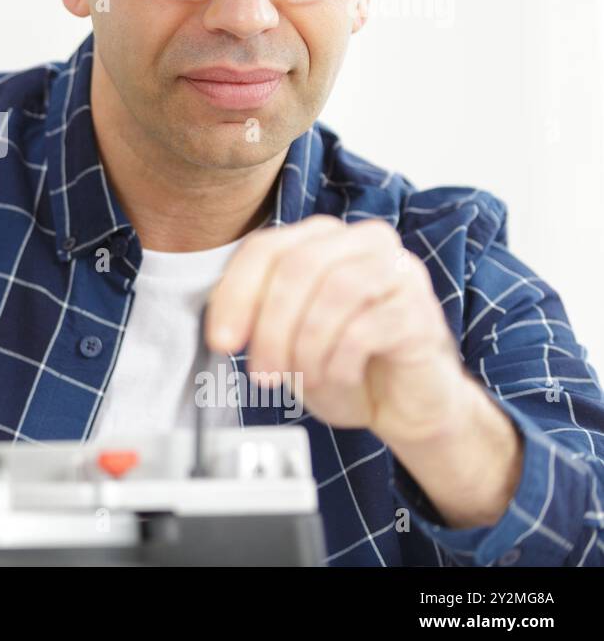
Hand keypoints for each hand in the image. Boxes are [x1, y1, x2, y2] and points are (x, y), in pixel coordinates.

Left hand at [204, 215, 467, 445]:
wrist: (405, 403)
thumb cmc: (344, 362)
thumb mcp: (287, 336)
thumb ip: (257, 314)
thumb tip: (221, 320)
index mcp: (324, 237)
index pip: (266, 248)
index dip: (235, 295)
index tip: (221, 340)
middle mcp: (364, 241)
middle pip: (298, 266)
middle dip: (270, 327)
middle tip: (261, 372)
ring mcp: (398, 271)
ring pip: (334, 292)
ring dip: (306, 346)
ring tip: (303, 378)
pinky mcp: (419, 310)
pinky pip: (365, 328)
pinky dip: (339, 361)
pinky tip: (339, 377)